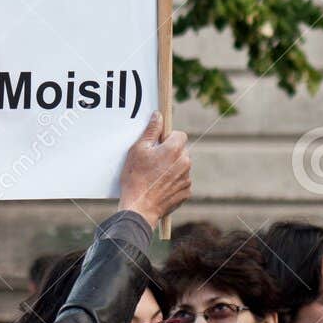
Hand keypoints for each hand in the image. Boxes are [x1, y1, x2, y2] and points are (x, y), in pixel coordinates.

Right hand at [118, 112, 190, 231]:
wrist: (140, 207)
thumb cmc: (136, 178)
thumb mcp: (138, 150)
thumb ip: (151, 130)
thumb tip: (158, 115)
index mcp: (174, 149)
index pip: (180, 134)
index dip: (168, 137)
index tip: (158, 144)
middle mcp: (185, 162)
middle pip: (181, 150)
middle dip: (170, 153)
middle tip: (153, 161)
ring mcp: (187, 178)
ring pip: (182, 166)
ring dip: (172, 167)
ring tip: (154, 176)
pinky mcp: (186, 192)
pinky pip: (181, 181)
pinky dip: (173, 181)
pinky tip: (159, 186)